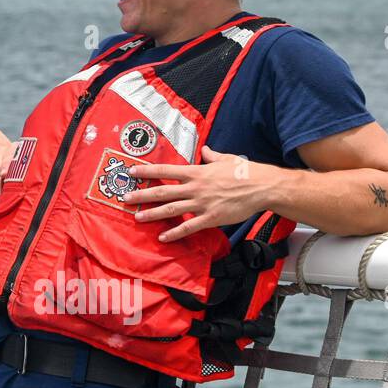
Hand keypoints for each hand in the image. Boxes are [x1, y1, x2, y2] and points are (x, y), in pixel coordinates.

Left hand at [124, 146, 269, 242]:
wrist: (262, 187)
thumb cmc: (245, 171)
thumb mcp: (226, 159)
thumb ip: (212, 156)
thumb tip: (206, 150)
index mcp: (197, 172)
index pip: (166, 170)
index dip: (147, 171)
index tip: (132, 172)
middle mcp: (195, 187)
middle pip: (163, 191)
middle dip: (142, 195)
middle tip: (126, 199)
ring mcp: (202, 203)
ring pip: (172, 209)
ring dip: (153, 214)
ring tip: (138, 217)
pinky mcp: (211, 217)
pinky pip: (189, 226)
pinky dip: (175, 233)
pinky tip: (163, 237)